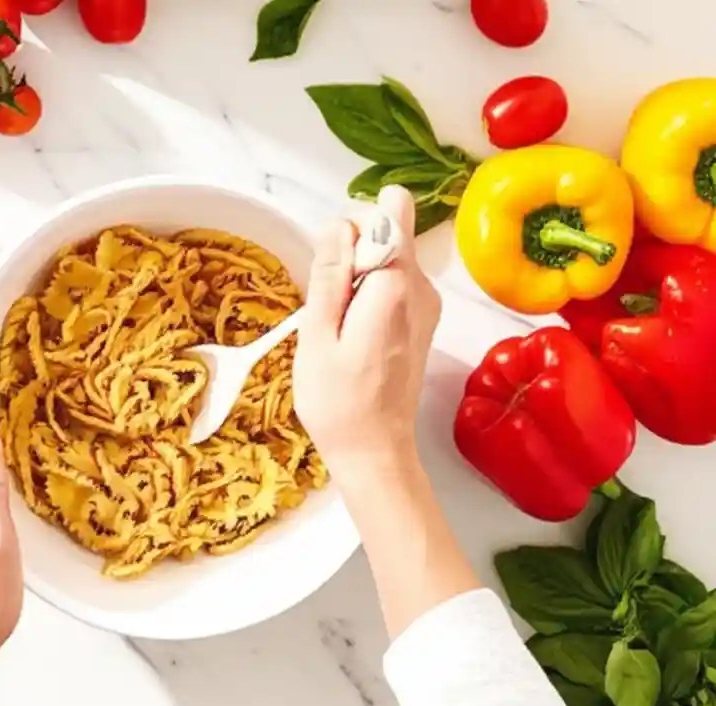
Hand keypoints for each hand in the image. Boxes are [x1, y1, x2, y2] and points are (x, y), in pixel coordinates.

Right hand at [293, 186, 441, 473]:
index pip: (388, 213)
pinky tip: (351, 332)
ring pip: (389, 257)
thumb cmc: (337, 401)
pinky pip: (393, 283)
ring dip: (356, 277)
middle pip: (389, 232)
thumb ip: (330, 275)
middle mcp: (422, 288)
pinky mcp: (422, 318)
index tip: (332, 267)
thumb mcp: (318, 335)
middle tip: (329, 305)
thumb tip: (338, 223)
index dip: (353, 229)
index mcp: (396, 288)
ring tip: (337, 324)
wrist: (374, 452)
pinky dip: (367, 295)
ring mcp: (426, 304)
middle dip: (352, 253)